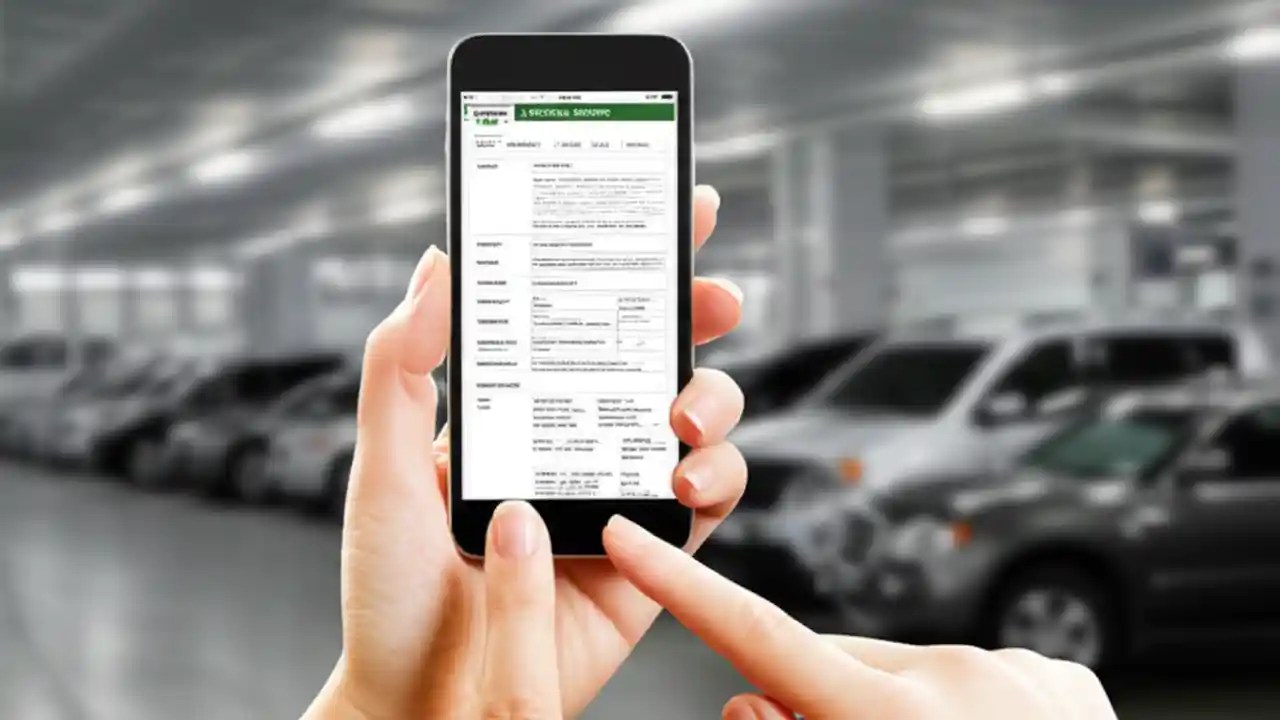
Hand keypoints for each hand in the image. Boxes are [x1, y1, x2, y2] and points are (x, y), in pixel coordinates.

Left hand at [304, 185, 746, 718]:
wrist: (426, 703)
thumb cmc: (391, 592)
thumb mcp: (382, 470)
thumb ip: (402, 367)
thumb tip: (439, 261)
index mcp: (517, 405)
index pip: (580, 313)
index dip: (633, 259)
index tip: (672, 209)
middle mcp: (576, 438)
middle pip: (657, 354)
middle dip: (698, 313)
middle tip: (715, 296)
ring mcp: (619, 492)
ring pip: (700, 421)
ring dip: (716, 402)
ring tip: (681, 422)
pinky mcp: (652, 553)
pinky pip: (710, 503)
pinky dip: (714, 482)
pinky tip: (673, 488)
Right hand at [603, 516, 1119, 719]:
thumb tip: (752, 703)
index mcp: (890, 718)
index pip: (759, 635)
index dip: (683, 588)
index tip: (631, 540)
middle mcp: (954, 675)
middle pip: (839, 664)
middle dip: (824, 702)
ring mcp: (1016, 670)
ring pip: (913, 673)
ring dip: (901, 711)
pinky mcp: (1063, 676)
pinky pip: (982, 677)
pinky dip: (967, 709)